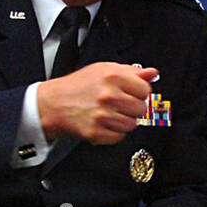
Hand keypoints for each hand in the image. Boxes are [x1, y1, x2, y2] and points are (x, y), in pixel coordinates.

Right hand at [37, 63, 158, 144]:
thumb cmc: (79, 85)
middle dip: (132, 107)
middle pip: (141, 109)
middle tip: (118, 104)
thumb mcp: (104, 69)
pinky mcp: (96, 132)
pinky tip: (103, 122)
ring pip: (132, 124)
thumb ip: (131, 71)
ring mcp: (102, 115)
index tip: (130, 92)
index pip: (145, 90)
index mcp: (112, 77)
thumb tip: (153, 73)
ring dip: (123, 120)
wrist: (54, 103)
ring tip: (109, 113)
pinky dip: (114, 132)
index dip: (138, 92)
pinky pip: (120, 137)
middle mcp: (108, 96)